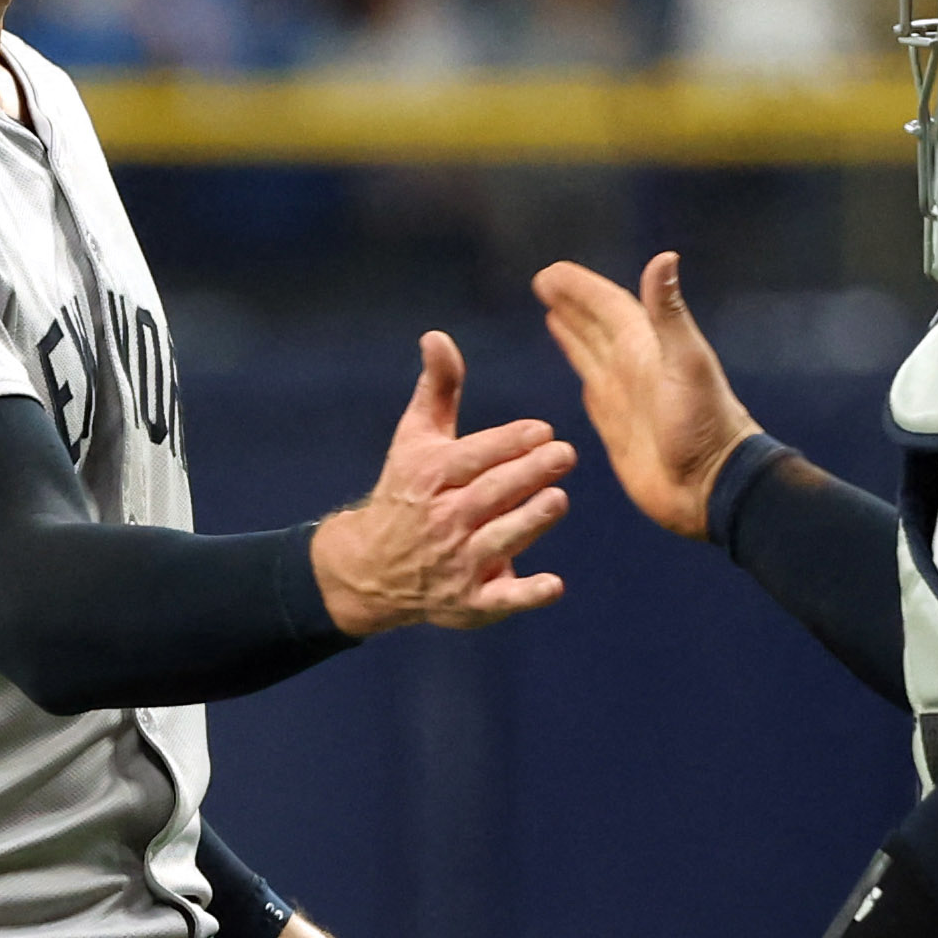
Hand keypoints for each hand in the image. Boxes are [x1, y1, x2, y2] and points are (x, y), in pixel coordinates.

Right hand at [310, 332, 571, 635]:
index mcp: (429, 478)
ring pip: (497, 541)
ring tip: (559, 500)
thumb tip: (438, 335)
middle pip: (488, 495)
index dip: (506, 443)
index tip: (542, 429)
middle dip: (526, 475)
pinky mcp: (470, 602)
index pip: (471, 457)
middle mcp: (442, 521)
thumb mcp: (415, 438)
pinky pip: (500, 601)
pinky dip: (526, 595)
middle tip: (566, 454)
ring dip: (528, 522)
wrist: (371, 568)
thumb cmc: (407, 491)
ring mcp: (456, 564)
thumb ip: (436, 388)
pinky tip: (555, 586)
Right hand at [532, 252, 764, 541]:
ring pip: (591, 354)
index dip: (580, 288)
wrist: (713, 485)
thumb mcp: (687, 363)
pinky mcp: (618, 427)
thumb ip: (669, 314)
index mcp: (646, 347)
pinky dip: (581, 371)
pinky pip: (593, 390)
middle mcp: (633, 367)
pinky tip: (576, 364)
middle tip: (543, 283)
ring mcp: (625, 397)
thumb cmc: (704, 426)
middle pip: (596, 325)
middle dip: (571, 303)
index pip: (607, 306)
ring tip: (552, 313)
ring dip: (573, 333)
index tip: (550, 273)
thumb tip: (665, 257)